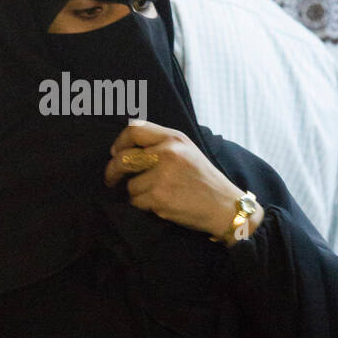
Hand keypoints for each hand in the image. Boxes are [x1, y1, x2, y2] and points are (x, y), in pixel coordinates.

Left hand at [104, 120, 263, 242]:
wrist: (225, 207)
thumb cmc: (205, 180)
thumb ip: (162, 145)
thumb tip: (126, 148)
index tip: (116, 153)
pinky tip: (161, 204)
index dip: (120, 142)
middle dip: (112, 172)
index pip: (135, 130)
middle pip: (123, 159)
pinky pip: (137, 201)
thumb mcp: (187, 152)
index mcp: (174, 138)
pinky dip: (144, 205)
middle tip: (112, 180)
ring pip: (130, 185)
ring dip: (136, 194)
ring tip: (155, 195)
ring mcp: (163, 175)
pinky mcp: (159, 196)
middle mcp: (168, 153)